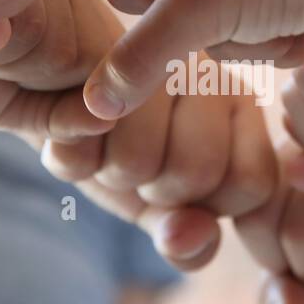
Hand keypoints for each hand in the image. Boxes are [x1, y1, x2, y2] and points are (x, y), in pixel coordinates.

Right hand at [0, 0, 109, 140]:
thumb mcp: (3, 102)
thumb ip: (57, 118)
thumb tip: (108, 118)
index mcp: (70, 0)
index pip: (102, 71)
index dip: (42, 91)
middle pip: (86, 62)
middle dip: (25, 79)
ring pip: (63, 52)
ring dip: (6, 66)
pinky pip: (34, 36)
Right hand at [41, 74, 277, 225]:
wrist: (53, 90)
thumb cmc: (120, 149)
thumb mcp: (160, 206)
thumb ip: (187, 244)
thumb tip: (181, 241)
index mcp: (240, 109)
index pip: (250, 184)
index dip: (205, 204)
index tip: (179, 186)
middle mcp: (210, 74)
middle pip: (195, 173)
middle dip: (153, 189)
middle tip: (135, 160)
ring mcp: (153, 59)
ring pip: (137, 162)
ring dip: (110, 173)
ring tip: (106, 142)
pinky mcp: (90, 59)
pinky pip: (84, 146)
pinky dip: (71, 157)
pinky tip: (73, 130)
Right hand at [83, 0, 303, 119]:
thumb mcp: (201, 1)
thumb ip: (139, 55)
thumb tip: (92, 106)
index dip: (160, 0)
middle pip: (165, 18)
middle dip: (212, 25)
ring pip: (209, 43)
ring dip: (250, 42)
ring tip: (287, 9)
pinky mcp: (282, 2)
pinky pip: (251, 49)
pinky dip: (280, 48)